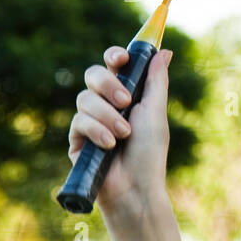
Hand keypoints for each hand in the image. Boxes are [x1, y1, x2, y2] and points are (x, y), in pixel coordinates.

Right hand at [67, 44, 173, 217]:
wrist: (136, 188)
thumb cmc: (150, 153)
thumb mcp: (156, 114)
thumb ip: (156, 82)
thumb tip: (164, 52)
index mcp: (127, 95)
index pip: (113, 66)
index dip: (114, 57)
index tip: (121, 59)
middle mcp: (106, 105)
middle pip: (92, 74)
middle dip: (108, 84)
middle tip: (126, 101)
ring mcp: (89, 121)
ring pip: (85, 98)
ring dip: (107, 115)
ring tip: (124, 135)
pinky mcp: (76, 139)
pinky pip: (78, 121)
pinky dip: (96, 130)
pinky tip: (109, 145)